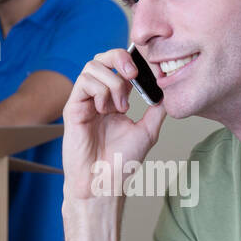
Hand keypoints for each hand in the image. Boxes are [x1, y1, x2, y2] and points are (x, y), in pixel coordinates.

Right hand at [62, 48, 166, 201]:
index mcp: (114, 100)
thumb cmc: (120, 163)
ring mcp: (84, 101)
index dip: (131, 61)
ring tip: (120, 107)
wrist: (103, 183)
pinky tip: (105, 110)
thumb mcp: (147, 131)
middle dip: (119, 57)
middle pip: (102, 58)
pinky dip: (99, 91)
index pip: (118, 66)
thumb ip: (156, 109)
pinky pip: (83, 82)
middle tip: (134, 74)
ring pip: (93, 66)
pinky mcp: (72, 108)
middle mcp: (97, 97)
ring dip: (112, 82)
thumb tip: (167, 91)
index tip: (149, 71)